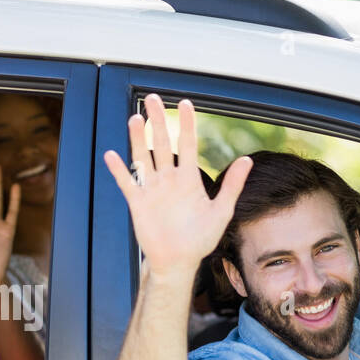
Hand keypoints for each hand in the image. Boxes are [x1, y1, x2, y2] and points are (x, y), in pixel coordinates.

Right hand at [102, 93, 251, 279]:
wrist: (179, 261)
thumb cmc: (200, 239)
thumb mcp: (221, 211)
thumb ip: (232, 185)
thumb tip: (246, 160)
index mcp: (189, 178)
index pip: (187, 143)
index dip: (186, 124)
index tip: (184, 104)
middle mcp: (169, 179)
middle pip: (161, 143)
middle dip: (157, 121)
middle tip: (153, 99)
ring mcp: (152, 189)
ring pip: (143, 157)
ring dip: (138, 139)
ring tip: (135, 119)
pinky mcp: (138, 203)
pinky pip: (127, 183)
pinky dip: (119, 170)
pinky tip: (112, 155)